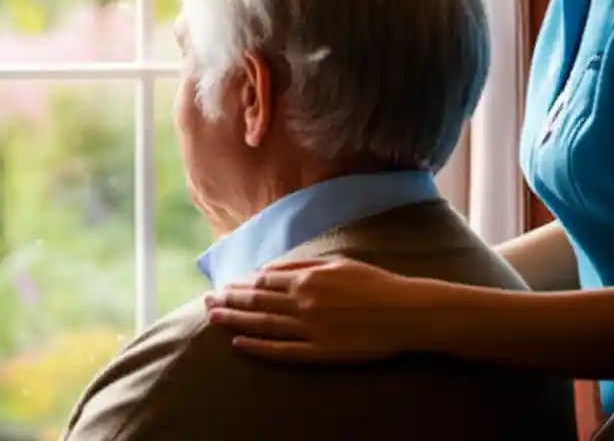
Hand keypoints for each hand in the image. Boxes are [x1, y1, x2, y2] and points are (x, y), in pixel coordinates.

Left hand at [203, 256, 424, 363]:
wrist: (406, 313)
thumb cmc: (375, 284)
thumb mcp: (338, 263)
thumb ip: (303, 264)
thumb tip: (270, 268)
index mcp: (308, 278)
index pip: (263, 280)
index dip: (241, 283)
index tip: (225, 285)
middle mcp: (304, 302)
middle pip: (256, 300)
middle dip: (228, 299)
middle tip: (207, 300)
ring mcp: (310, 328)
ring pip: (263, 323)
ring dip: (234, 319)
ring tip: (212, 318)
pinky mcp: (320, 351)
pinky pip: (282, 350)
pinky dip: (258, 346)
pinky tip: (239, 343)